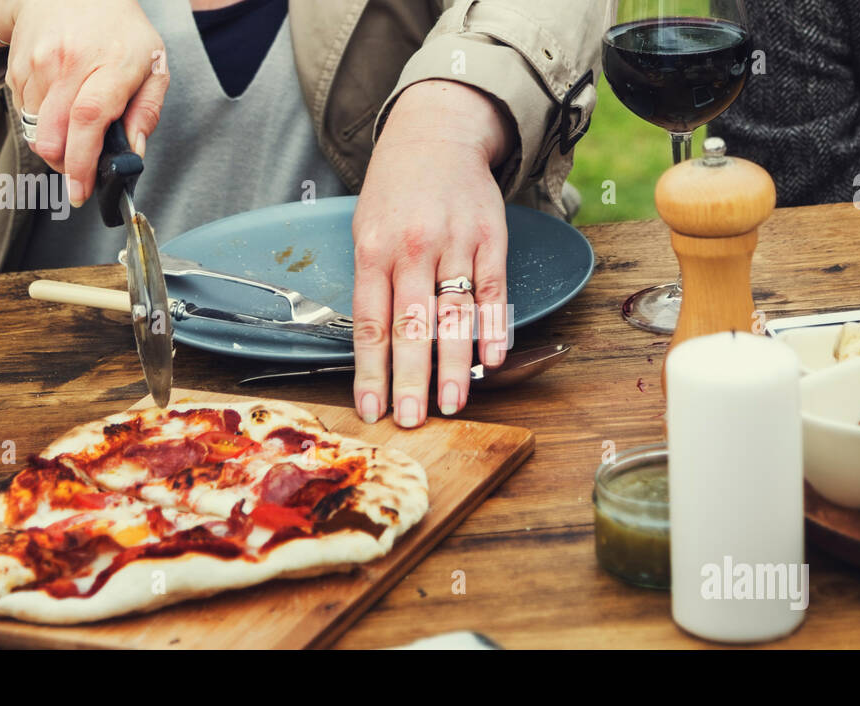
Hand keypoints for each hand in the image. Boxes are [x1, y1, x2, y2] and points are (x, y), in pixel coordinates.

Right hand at [0, 0, 167, 205]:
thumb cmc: (121, 31)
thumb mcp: (153, 65)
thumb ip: (147, 112)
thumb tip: (134, 153)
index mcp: (110, 65)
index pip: (88, 120)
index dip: (82, 162)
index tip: (82, 190)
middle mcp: (67, 64)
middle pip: (53, 136)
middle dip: (66, 167)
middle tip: (82, 172)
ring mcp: (36, 65)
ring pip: (36, 133)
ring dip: (55, 148)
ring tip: (76, 134)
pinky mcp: (16, 69)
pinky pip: (24, 116)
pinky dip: (42, 126)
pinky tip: (60, 108)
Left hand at [351, 81, 514, 427]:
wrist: (437, 132)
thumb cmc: (396, 190)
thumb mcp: (365, 228)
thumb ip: (373, 283)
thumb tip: (378, 348)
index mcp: (374, 249)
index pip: (371, 323)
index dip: (371, 371)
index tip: (372, 408)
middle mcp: (414, 248)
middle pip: (413, 326)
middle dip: (411, 379)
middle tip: (413, 420)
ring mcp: (456, 243)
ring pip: (455, 315)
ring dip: (453, 366)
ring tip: (451, 404)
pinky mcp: (491, 238)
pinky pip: (493, 292)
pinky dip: (494, 330)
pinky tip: (492, 362)